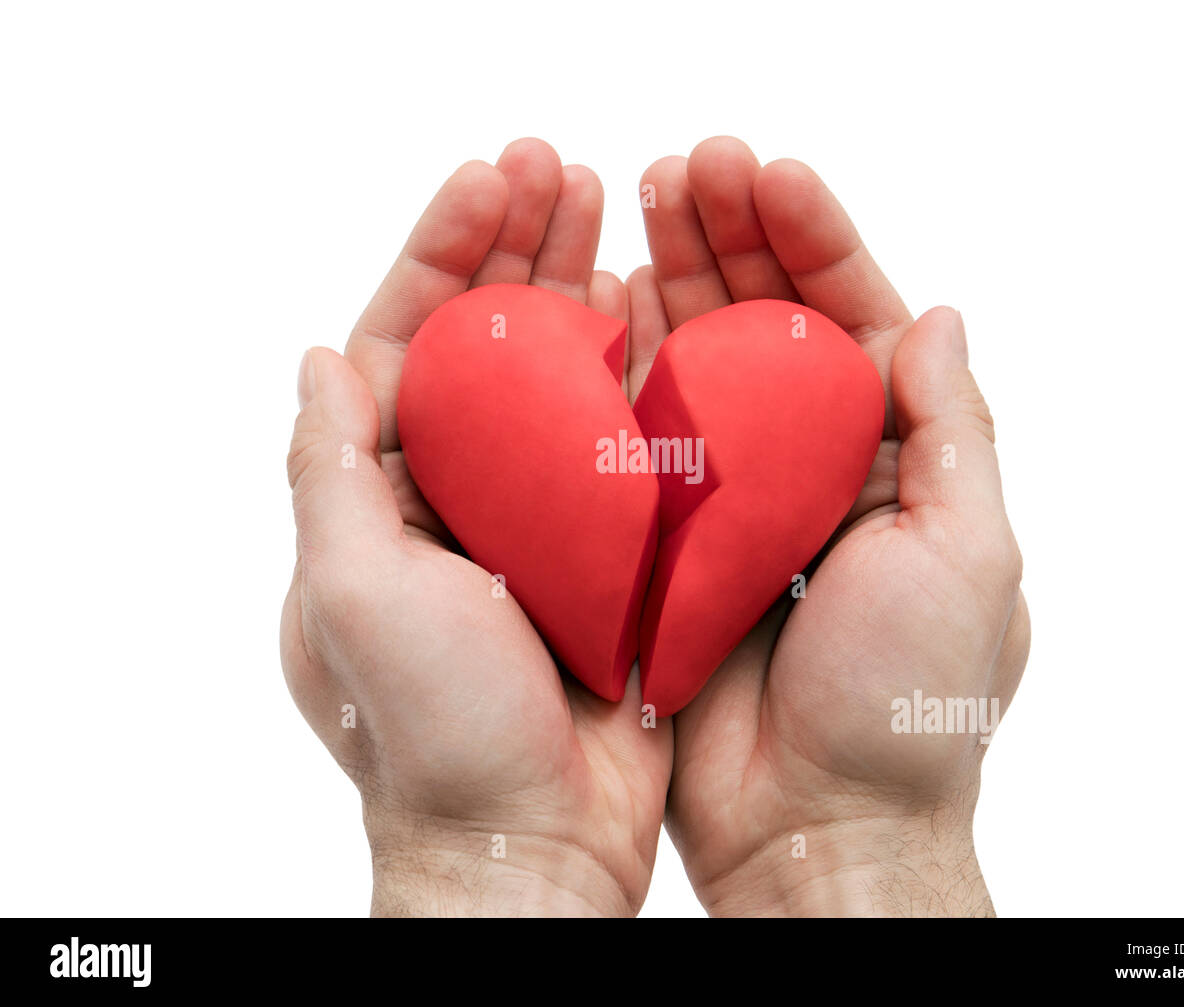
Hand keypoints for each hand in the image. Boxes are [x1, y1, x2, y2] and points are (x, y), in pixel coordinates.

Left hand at [281, 140, 670, 915]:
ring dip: (579, 289)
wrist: (531, 837)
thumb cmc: (431, 731)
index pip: (405, 342)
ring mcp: (533, 518)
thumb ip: (329, 472)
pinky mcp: (604, 546)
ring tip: (613, 208)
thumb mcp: (349, 593)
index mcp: (380, 497)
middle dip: (516, 249)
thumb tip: (320, 356)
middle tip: (561, 167)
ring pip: (555, 378)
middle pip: (484, 343)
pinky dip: (635, 371)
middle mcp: (454, 496)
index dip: (443, 253)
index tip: (491, 180)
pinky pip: (618, 438)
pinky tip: (657, 307)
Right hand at [627, 138, 1028, 915]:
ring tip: (635, 201)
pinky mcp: (673, 546)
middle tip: (683, 164)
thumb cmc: (907, 705)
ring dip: (675, 283)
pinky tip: (601, 305)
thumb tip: (938, 313)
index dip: (814, 242)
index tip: (766, 176)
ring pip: (703, 371)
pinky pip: (645, 444)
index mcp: (897, 462)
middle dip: (732, 240)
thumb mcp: (969, 554)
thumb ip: (954, 429)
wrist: (816, 828)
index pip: (856, 322)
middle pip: (771, 329)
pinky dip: (625, 374)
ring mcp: (739, 505)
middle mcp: (818, 471)